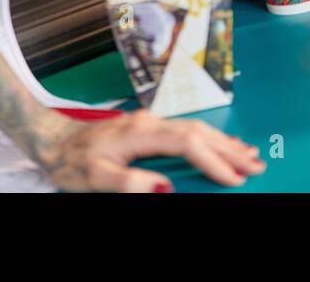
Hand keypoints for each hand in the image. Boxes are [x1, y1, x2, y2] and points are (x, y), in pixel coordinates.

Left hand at [35, 111, 264, 191]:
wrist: (53, 138)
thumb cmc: (73, 159)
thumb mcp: (97, 177)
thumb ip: (131, 182)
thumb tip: (165, 186)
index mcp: (140, 133)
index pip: (187, 143)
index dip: (213, 160)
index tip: (234, 178)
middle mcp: (149, 122)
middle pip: (198, 132)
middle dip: (229, 150)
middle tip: (256, 166)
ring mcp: (149, 122)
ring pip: (195, 128)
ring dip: (223, 142)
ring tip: (249, 156)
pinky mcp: (148, 127)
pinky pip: (186, 130)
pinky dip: (209, 138)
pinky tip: (221, 143)